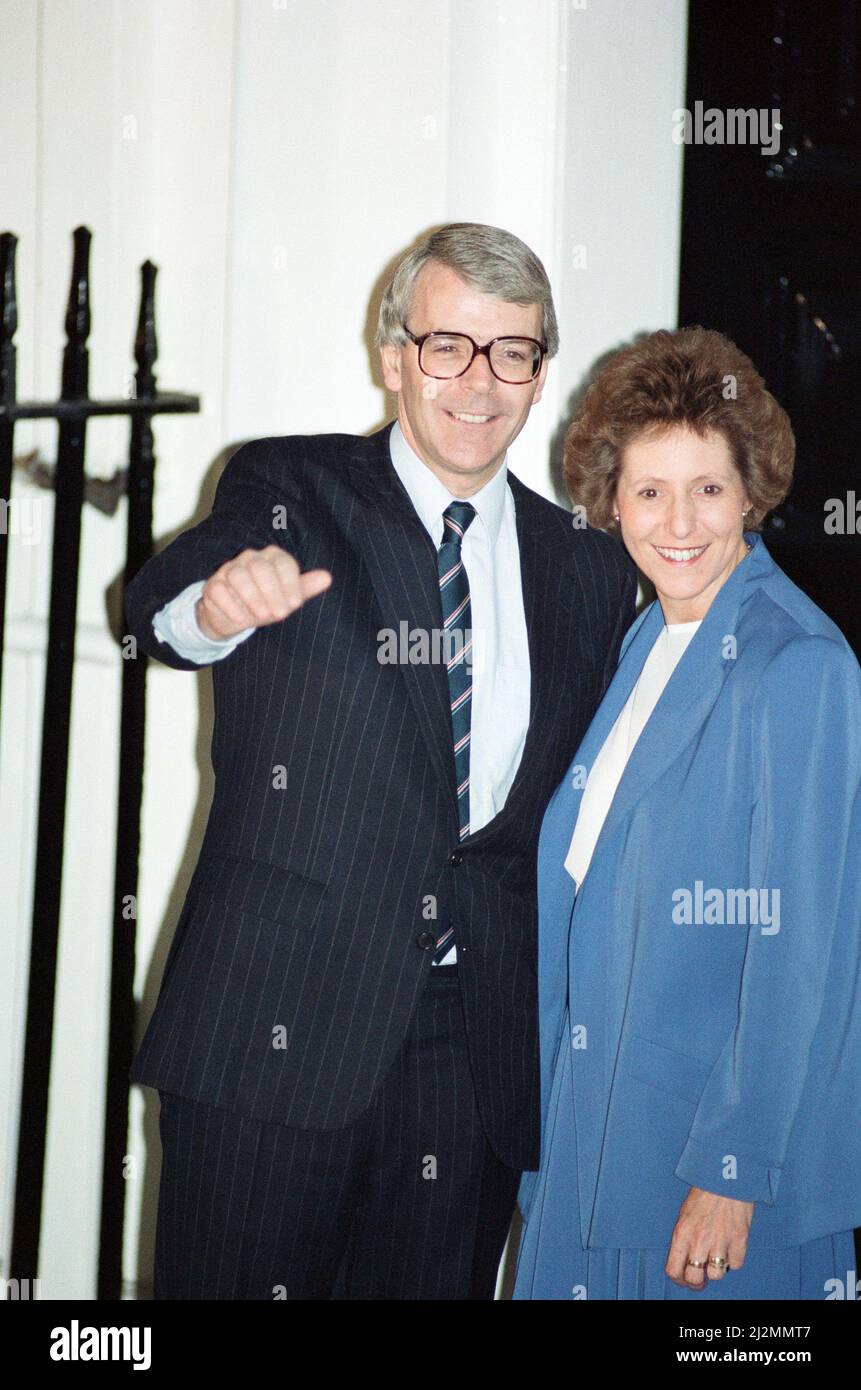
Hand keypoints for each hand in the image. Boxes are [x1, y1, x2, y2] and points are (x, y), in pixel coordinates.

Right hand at [196, 545, 331, 639]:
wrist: (235, 617)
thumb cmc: (266, 604)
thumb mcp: (287, 599)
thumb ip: (305, 588)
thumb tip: (327, 577)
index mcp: (272, 558)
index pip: (283, 563)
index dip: (290, 584)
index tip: (295, 605)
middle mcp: (250, 559)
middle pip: (260, 567)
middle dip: (271, 592)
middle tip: (279, 614)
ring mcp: (229, 570)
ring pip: (238, 576)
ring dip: (252, 598)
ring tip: (262, 617)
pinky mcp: (213, 585)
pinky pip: (220, 590)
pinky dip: (231, 605)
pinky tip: (241, 619)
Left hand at [664, 1187, 753, 1290]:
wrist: (725, 1177)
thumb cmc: (704, 1193)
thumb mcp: (684, 1214)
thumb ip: (684, 1239)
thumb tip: (686, 1260)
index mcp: (681, 1233)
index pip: (673, 1270)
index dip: (678, 1279)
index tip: (683, 1278)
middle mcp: (699, 1240)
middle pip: (694, 1278)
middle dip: (697, 1282)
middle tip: (701, 1277)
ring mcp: (720, 1241)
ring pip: (716, 1275)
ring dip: (717, 1270)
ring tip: (717, 1258)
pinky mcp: (739, 1240)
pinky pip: (736, 1264)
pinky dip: (734, 1260)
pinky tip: (730, 1248)